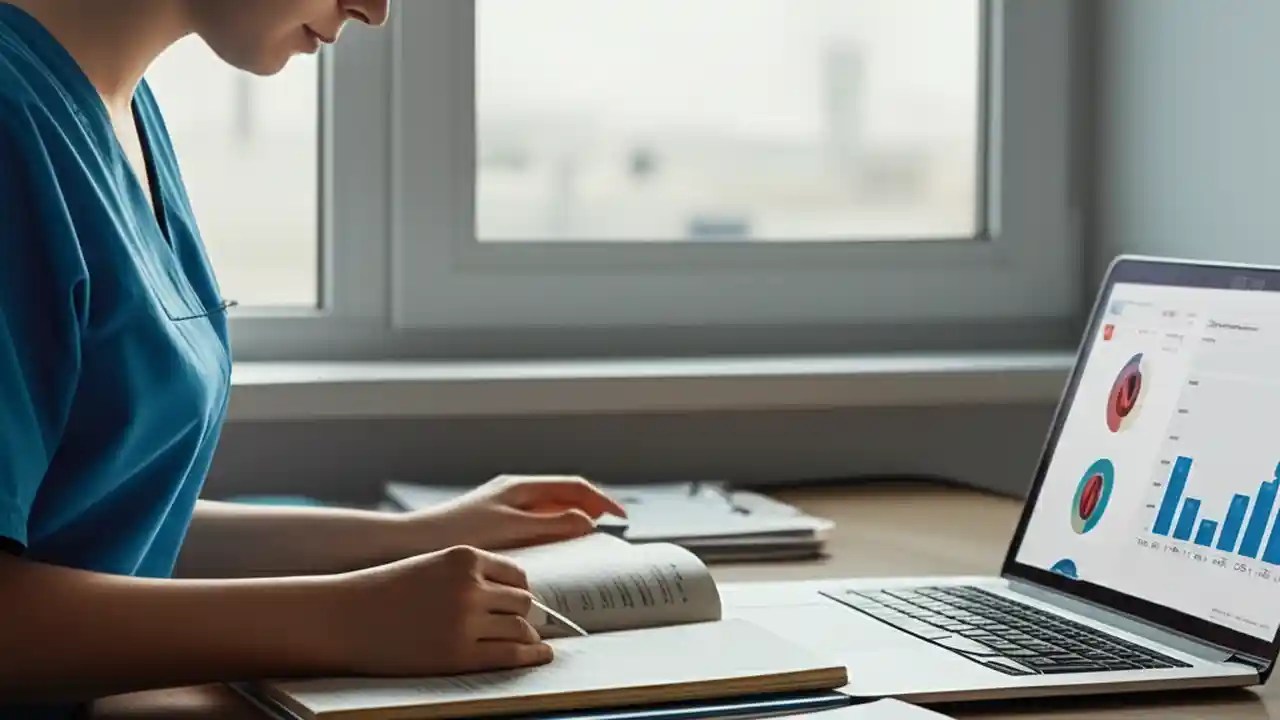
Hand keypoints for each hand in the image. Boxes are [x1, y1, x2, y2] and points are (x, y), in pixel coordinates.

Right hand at [333, 545, 550, 676]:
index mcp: (464, 557)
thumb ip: (468, 574)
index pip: (516, 575)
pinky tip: (540, 655)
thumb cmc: (383, 592)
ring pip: (521, 628)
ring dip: (526, 636)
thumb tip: (513, 594)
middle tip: (523, 625)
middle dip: (523, 614)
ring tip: (526, 643)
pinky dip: (531, 655)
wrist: (342, 619)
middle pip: (523, 602)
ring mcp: (466, 621)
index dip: (518, 592)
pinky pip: (511, 655)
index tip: (516, 603)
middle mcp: (470, 586)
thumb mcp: (431, 566)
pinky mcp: (459, 655)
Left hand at [410, 476, 627, 551]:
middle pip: (563, 495)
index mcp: (519, 486)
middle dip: (590, 509)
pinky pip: (534, 524)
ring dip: (572, 521)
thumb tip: (587, 521)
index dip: (601, 501)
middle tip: (610, 531)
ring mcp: (502, 507)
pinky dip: (552, 532)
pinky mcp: (493, 525)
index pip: (573, 486)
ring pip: (549, 510)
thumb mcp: (511, 530)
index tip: (620, 519)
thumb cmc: (458, 532)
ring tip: (588, 542)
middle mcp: (512, 492)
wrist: (410, 542)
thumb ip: (551, 524)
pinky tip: (554, 552)